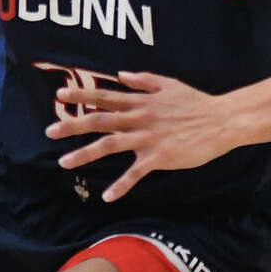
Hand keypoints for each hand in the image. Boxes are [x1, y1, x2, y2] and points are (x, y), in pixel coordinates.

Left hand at [46, 71, 233, 202]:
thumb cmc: (196, 102)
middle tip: (49, 130)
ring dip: (85, 154)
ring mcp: (147, 138)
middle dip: (73, 125)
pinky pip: (135, 173)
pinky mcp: (159, 157)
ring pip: (110, 145)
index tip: (60, 95)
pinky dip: (121, 185)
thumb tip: (121, 74)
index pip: (105, 97)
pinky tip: (107, 196)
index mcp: (140, 101)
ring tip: (63, 162)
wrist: (221, 121)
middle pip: (99, 120)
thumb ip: (143, 80)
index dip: (81, 95)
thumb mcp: (169, 84)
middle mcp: (139, 118)